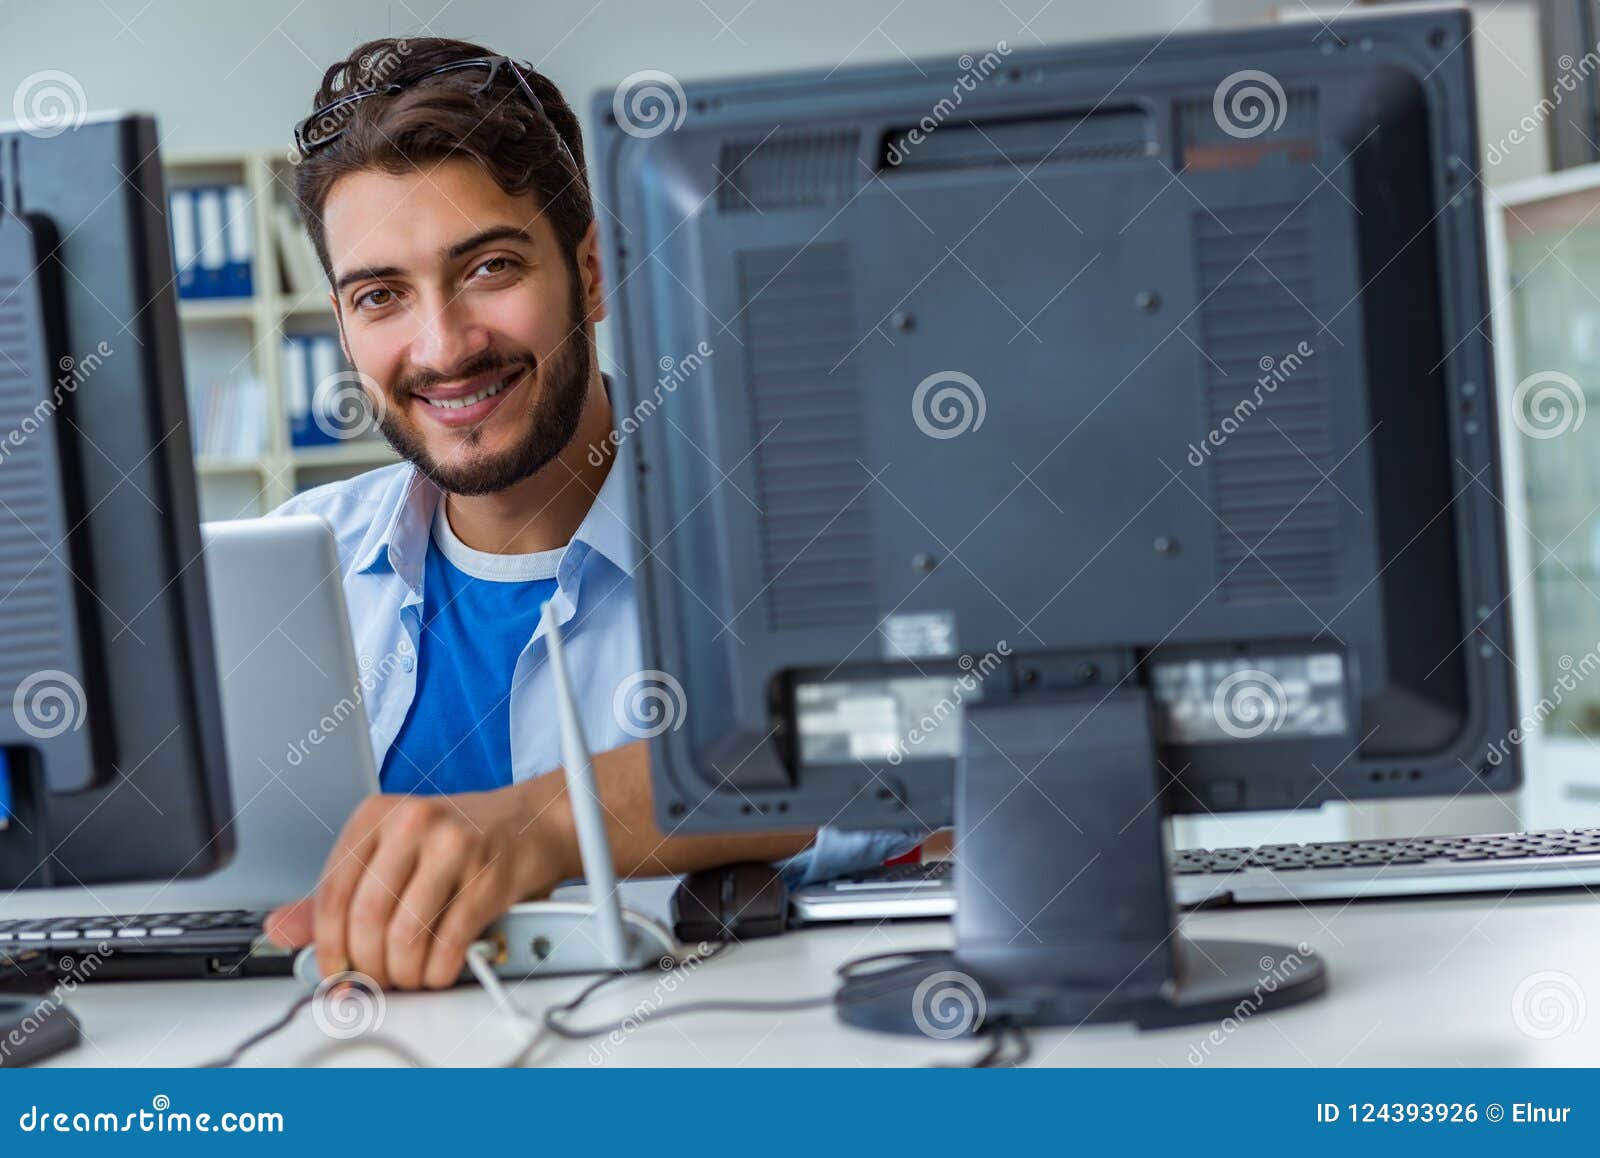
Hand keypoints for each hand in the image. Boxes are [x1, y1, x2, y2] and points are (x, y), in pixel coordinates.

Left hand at [263, 780, 574, 989]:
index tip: (334, 973)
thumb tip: (281, 928)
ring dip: (403, 973)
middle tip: (376, 981)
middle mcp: (412, 823)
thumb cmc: (458, 841)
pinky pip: (448, 942)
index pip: (331, 892)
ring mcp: (453, 846)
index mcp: (375, 815)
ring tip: (408, 977)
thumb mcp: (390, 854)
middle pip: (366, 917)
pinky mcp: (488, 876)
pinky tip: (438, 971)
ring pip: (404, 934)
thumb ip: (338, 893)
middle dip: (368, 965)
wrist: (530, 823)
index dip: (327, 946)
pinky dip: (438, 971)